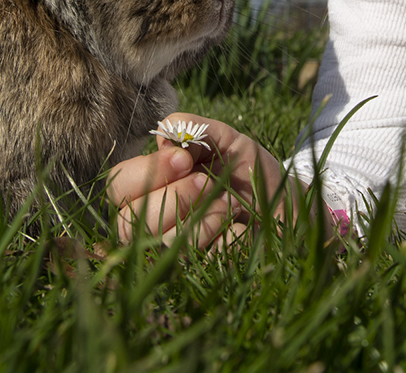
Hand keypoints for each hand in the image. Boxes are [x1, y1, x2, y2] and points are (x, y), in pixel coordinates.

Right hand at [107, 113, 286, 247]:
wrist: (286, 204)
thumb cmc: (248, 171)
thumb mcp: (227, 140)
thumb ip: (195, 130)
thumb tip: (164, 131)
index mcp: (151, 187)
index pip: (119, 185)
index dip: (146, 172)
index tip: (184, 159)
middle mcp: (153, 223)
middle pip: (132, 220)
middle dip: (176, 197)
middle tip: (208, 182)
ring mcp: (173, 253)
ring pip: (165, 242)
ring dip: (207, 215)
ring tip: (232, 203)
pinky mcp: (199, 274)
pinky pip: (203, 258)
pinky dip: (229, 235)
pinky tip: (241, 227)